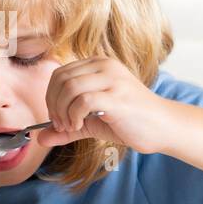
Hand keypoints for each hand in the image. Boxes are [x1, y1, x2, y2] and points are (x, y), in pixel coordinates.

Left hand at [35, 56, 170, 153]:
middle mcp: (105, 66)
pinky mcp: (117, 96)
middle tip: (61, 125)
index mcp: (98, 65)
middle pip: (60, 79)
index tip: (57, 119)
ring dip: (62, 111)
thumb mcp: (92, 122)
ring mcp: (112, 79)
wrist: (163, 128)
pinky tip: (79, 126)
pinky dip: (73, 115)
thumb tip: (39, 138)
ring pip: (69, 87)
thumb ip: (66, 127)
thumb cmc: (129, 122)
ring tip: (70, 126)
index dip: (51, 97)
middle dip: (53, 105)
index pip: (60, 74)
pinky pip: (83, 100)